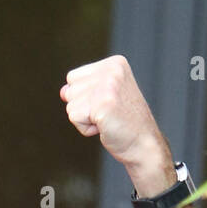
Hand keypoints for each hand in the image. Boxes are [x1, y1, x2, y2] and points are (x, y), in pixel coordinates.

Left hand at [59, 55, 168, 172]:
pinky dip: (85, 128)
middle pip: (70, 90)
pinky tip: (105, 127)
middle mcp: (112, 70)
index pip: (73, 77)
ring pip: (70, 105)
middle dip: (83, 108)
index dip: (84, 96)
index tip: (107, 103)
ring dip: (85, 119)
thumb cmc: (124, 123)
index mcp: (115, 63)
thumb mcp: (103, 98)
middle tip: (108, 114)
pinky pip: (74, 117)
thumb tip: (63, 92)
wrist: (143, 143)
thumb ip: (82, 90)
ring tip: (107, 120)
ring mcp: (108, 86)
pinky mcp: (102, 103)